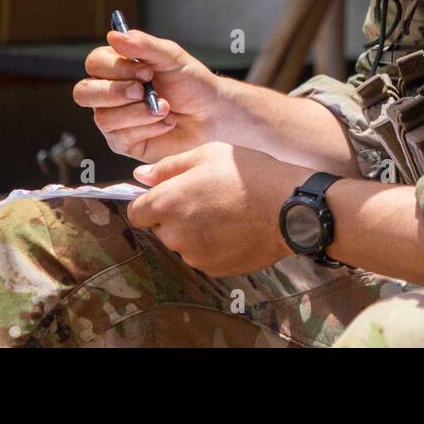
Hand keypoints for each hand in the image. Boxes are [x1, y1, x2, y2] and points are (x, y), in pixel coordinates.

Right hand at [73, 29, 223, 163]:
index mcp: (115, 68)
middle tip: (144, 91)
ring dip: (139, 112)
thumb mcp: (172, 58)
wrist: (211, 112)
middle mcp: (108, 94)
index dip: (115, 68)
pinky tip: (167, 121)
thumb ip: (144, 46)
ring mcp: (113, 119)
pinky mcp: (123, 143)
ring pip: (103, 118)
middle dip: (114, 92)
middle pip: (83, 93)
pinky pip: (120, 138)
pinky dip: (148, 127)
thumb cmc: (190, 82)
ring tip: (166, 108)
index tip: (146, 71)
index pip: (94, 64)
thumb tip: (113, 35)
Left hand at [127, 142, 310, 276]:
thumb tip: (140, 176)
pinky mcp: (214, 269)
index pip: (136, 212)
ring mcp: (194, 256)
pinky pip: (203, 256)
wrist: (287, 208)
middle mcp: (175, 234)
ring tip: (225, 211)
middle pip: (160, 228)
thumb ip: (168, 166)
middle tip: (205, 197)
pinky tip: (235, 227)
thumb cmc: (249, 175)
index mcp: (167, 203)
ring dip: (194, 231)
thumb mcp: (207, 154)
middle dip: (174, 215)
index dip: (149, 202)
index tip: (166, 193)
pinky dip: (213, 245)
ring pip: (183, 243)